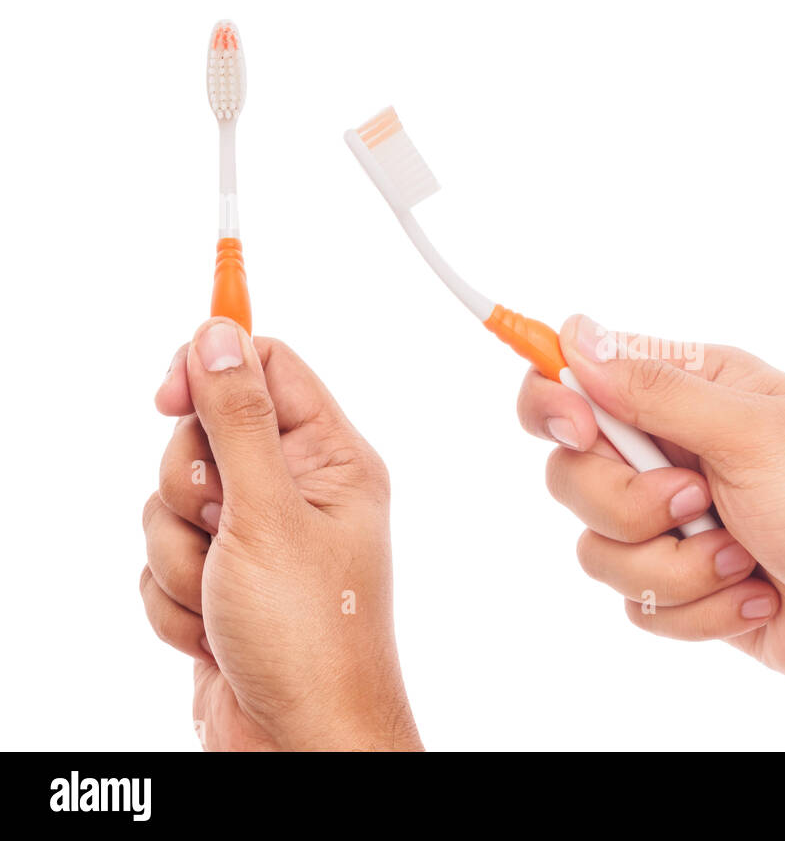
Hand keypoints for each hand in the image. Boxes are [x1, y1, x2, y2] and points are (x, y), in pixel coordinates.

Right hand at [141, 318, 419, 750]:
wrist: (300, 741)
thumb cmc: (309, 634)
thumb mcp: (268, 513)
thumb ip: (237, 420)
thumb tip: (218, 332)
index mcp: (332, 459)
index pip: (266, 368)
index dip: (208, 372)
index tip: (166, 399)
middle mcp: (296, 491)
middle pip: (202, 435)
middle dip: (191, 490)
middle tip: (225, 529)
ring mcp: (255, 539)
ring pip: (170, 505)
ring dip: (181, 556)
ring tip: (224, 595)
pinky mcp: (220, 583)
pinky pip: (162, 561)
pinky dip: (175, 598)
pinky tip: (213, 630)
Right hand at [517, 315, 784, 690]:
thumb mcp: (751, 434)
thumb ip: (657, 390)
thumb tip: (575, 335)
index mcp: (692, 391)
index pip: (579, 376)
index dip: (555, 402)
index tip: (578, 432)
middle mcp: (673, 451)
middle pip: (571, 473)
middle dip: (630, 507)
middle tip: (699, 503)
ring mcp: (674, 522)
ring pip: (598, 549)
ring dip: (676, 569)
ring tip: (742, 559)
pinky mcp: (682, 584)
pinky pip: (636, 605)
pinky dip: (699, 610)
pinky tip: (755, 594)